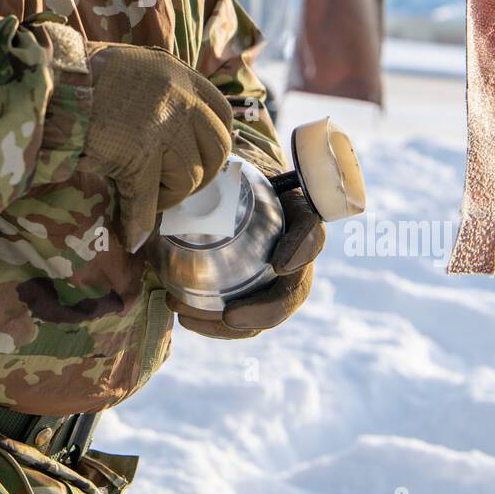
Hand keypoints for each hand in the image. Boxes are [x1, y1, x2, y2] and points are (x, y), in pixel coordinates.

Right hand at [78, 43, 232, 252]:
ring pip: (188, 178)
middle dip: (199, 175)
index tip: (200, 159)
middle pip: (216, 148)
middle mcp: (179, 96)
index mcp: (179, 73)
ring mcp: (162, 125)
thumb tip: (175, 128)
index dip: (213, 143)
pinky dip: (138, 221)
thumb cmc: (79, 75)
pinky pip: (146, 199)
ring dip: (168, 196)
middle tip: (172, 186)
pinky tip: (131, 235)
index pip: (221, 113)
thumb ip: (159, 90)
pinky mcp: (137, 153)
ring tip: (142, 197)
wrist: (48, 80)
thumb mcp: (132, 67)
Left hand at [166, 188, 323, 338]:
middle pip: (293, 293)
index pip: (311, 233)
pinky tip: (184, 316)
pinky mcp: (255, 297)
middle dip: (265, 311)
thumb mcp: (234, 168)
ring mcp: (278, 281)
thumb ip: (220, 173)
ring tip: (188, 314)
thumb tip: (188, 186)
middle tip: (231, 316)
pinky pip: (242, 321)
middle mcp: (296, 255)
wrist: (238, 191)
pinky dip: (213, 325)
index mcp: (299, 216)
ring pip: (265, 316)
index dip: (300, 250)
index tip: (279, 264)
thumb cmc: (237, 178)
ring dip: (228, 325)